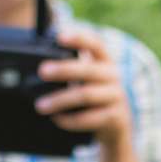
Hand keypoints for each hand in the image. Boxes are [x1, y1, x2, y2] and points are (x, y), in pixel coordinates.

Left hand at [35, 26, 132, 147]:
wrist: (120, 124)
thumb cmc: (96, 93)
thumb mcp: (91, 77)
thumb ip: (73, 68)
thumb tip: (41, 64)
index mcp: (105, 60)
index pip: (96, 44)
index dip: (79, 39)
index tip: (60, 37)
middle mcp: (113, 75)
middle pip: (88, 70)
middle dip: (63, 70)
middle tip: (42, 71)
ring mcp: (117, 96)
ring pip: (86, 95)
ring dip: (60, 100)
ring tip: (40, 105)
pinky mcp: (117, 117)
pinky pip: (90, 118)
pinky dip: (71, 119)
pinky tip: (56, 118)